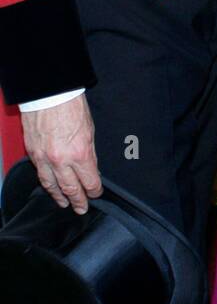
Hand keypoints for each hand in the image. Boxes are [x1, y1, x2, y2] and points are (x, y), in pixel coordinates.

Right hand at [21, 95, 101, 213]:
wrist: (49, 94)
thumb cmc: (71, 107)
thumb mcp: (90, 131)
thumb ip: (89, 153)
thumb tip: (91, 169)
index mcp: (80, 154)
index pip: (90, 182)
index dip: (95, 191)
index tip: (97, 194)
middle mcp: (61, 160)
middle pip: (71, 189)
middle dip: (78, 201)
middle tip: (82, 209)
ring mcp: (45, 158)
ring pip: (52, 186)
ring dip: (60, 197)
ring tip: (65, 204)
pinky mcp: (33, 153)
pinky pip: (40, 174)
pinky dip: (47, 184)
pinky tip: (51, 188)